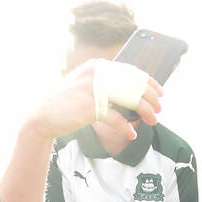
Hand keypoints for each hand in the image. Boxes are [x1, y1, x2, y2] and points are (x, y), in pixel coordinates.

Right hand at [24, 61, 161, 143]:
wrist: (42, 117)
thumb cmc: (66, 106)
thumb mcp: (85, 88)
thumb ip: (104, 85)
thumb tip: (133, 92)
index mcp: (97, 66)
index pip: (130, 71)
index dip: (148, 82)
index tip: (160, 92)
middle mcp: (96, 73)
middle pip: (134, 84)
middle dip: (150, 98)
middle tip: (159, 109)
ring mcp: (93, 89)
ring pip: (130, 99)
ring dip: (145, 111)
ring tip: (153, 121)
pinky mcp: (91, 107)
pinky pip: (117, 118)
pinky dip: (126, 128)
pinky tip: (131, 135)